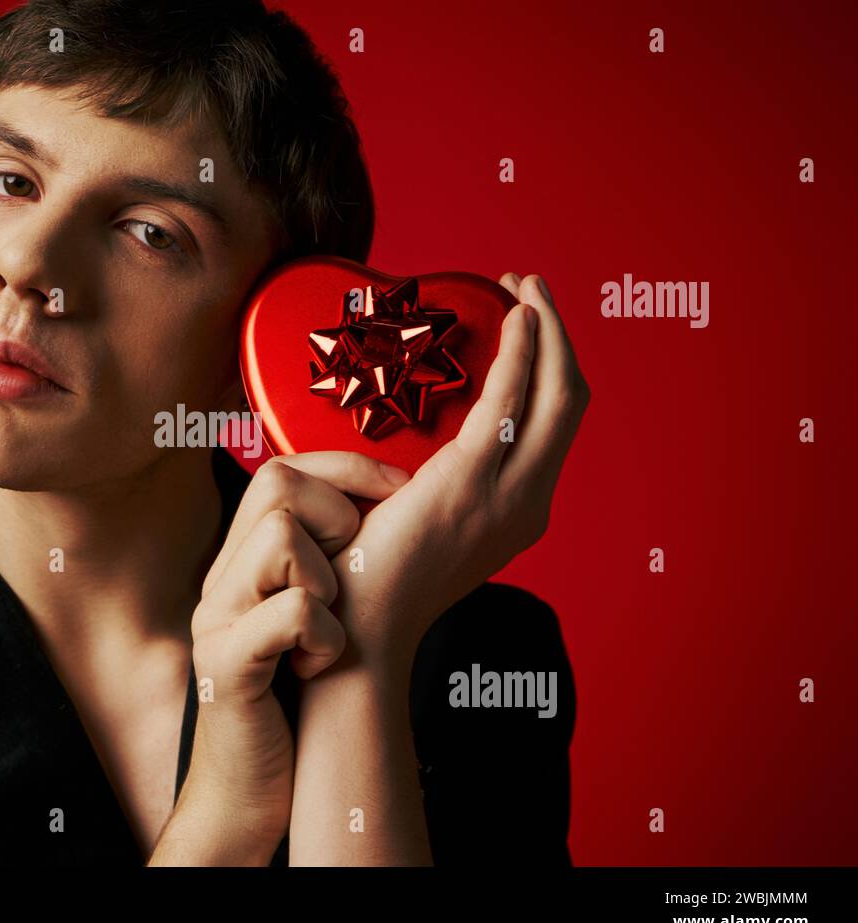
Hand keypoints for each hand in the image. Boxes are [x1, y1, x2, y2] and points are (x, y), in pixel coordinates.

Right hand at [179, 450, 407, 851]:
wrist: (250, 794)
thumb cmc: (297, 705)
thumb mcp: (312, 618)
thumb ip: (326, 564)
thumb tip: (384, 504)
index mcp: (242, 564)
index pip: (280, 470)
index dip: (345, 468)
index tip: (397, 490)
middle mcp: (221, 581)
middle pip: (275, 485)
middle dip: (337, 517)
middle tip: (349, 577)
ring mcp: (218, 621)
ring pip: (280, 537)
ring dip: (328, 582)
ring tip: (324, 629)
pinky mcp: (228, 666)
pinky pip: (290, 612)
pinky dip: (324, 637)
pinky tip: (317, 666)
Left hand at [328, 272, 590, 675]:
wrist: (356, 632)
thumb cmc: (371, 580)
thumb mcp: (423, 529)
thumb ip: (439, 491)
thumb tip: (416, 459)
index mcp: (517, 513)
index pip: (552, 426)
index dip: (549, 367)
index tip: (525, 321)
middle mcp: (528, 505)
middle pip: (569, 402)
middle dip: (558, 336)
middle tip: (528, 288)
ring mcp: (507, 498)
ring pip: (556, 396)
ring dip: (545, 332)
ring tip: (523, 288)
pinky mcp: (470, 483)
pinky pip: (511, 403)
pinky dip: (521, 354)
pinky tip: (515, 320)